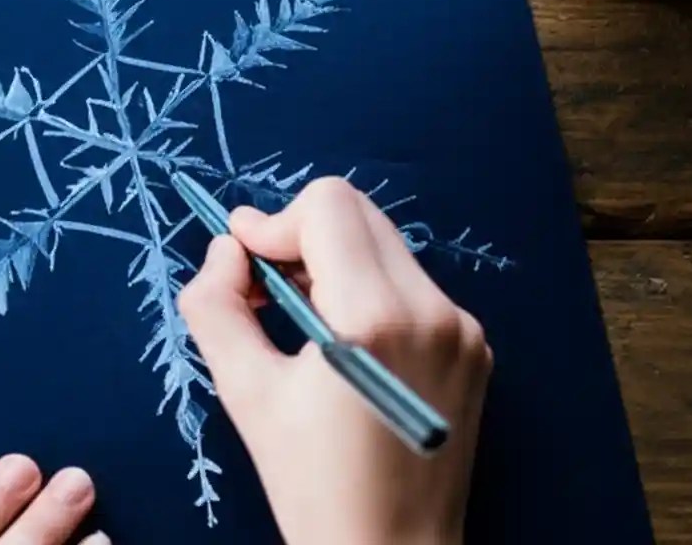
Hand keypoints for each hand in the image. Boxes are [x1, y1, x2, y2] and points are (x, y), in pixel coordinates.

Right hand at [178, 178, 492, 544]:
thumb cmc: (313, 485)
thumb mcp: (244, 392)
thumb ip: (217, 304)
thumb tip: (227, 247)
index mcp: (376, 317)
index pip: (328, 205)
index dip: (273, 223)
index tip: (242, 261)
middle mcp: (433, 309)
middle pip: (359, 212)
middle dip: (300, 238)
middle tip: (263, 289)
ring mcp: (463, 327)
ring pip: (384, 245)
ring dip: (333, 263)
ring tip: (301, 323)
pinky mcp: (474, 346)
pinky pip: (410, 285)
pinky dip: (368, 293)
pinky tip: (344, 346)